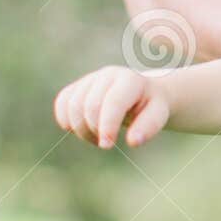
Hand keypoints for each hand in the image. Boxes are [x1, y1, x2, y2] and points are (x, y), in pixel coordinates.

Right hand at [53, 66, 170, 149]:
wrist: (143, 93)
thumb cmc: (152, 106)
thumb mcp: (159, 114)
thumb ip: (148, 126)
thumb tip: (133, 141)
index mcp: (129, 80)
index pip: (113, 102)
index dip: (107, 125)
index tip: (107, 145)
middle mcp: (107, 75)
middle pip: (89, 106)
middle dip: (95, 130)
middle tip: (107, 143)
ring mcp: (90, 79)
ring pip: (72, 106)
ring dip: (81, 129)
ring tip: (97, 137)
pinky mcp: (77, 86)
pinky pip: (61, 103)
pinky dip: (67, 121)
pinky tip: (83, 129)